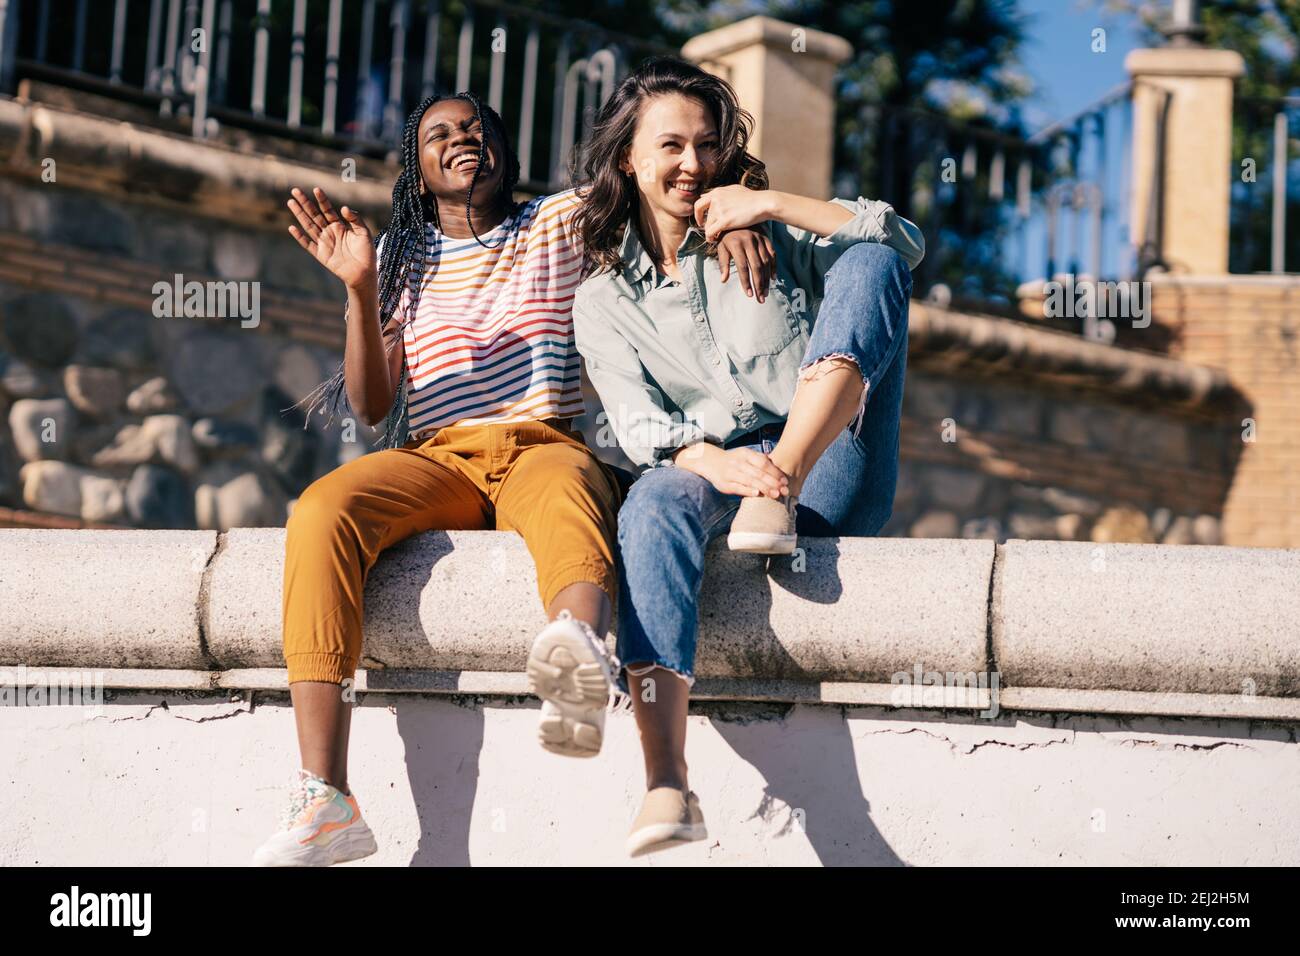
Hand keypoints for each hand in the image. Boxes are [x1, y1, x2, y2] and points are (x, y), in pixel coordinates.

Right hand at [287, 186, 376, 292]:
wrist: (364, 273)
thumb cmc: (366, 252)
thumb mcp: (364, 233)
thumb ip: (355, 220)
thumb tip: (344, 208)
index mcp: (339, 226)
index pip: (328, 209)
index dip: (322, 200)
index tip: (316, 189)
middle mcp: (329, 232)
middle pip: (314, 214)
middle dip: (305, 203)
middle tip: (295, 190)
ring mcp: (324, 242)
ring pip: (308, 225)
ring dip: (299, 214)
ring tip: (290, 202)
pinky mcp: (320, 254)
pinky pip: (308, 244)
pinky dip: (300, 237)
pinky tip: (292, 228)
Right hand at [673, 443, 788, 498]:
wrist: (710, 462)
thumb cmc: (734, 460)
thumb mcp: (745, 454)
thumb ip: (760, 459)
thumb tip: (779, 467)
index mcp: (745, 454)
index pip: (763, 463)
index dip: (775, 472)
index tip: (785, 481)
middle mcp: (738, 463)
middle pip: (759, 473)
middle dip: (773, 482)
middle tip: (785, 491)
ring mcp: (730, 473)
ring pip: (750, 481)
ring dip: (764, 488)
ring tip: (776, 495)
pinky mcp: (725, 484)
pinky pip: (738, 488)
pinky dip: (747, 491)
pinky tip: (757, 494)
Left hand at [694, 184, 774, 242]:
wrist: (762, 203)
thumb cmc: (751, 198)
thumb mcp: (733, 190)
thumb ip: (719, 193)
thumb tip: (703, 195)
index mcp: (717, 192)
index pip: (698, 203)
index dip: (697, 214)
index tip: (701, 220)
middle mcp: (716, 200)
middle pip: (703, 216)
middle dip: (704, 224)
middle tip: (709, 230)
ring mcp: (719, 210)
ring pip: (707, 226)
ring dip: (710, 232)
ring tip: (716, 236)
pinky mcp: (725, 221)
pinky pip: (710, 232)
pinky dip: (710, 238)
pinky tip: (715, 240)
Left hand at [715, 228, 774, 301]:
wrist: (737, 215)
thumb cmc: (726, 235)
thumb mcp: (721, 247)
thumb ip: (723, 263)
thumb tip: (723, 280)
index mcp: (736, 244)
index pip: (742, 267)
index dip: (746, 281)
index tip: (749, 294)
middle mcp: (749, 242)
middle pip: (756, 267)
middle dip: (759, 284)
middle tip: (760, 298)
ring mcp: (759, 240)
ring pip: (766, 262)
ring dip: (766, 279)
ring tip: (765, 292)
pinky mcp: (766, 239)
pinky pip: (772, 254)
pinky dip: (774, 267)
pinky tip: (773, 279)